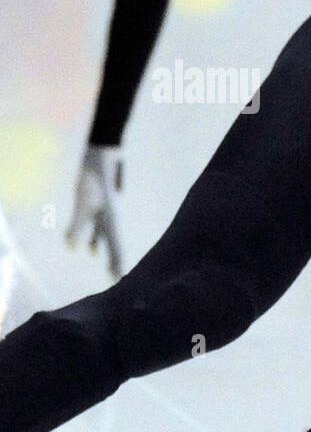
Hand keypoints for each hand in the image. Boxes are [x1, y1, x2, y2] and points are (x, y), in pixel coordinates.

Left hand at [65, 145, 124, 279]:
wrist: (103, 150)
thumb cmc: (93, 175)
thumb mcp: (84, 201)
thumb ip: (77, 225)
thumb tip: (70, 248)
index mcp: (112, 218)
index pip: (116, 247)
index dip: (117, 264)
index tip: (119, 281)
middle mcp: (111, 216)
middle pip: (114, 243)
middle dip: (113, 259)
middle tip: (116, 277)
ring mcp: (106, 210)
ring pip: (104, 234)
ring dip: (100, 246)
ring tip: (93, 256)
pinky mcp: (99, 202)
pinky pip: (96, 224)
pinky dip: (91, 234)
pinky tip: (85, 242)